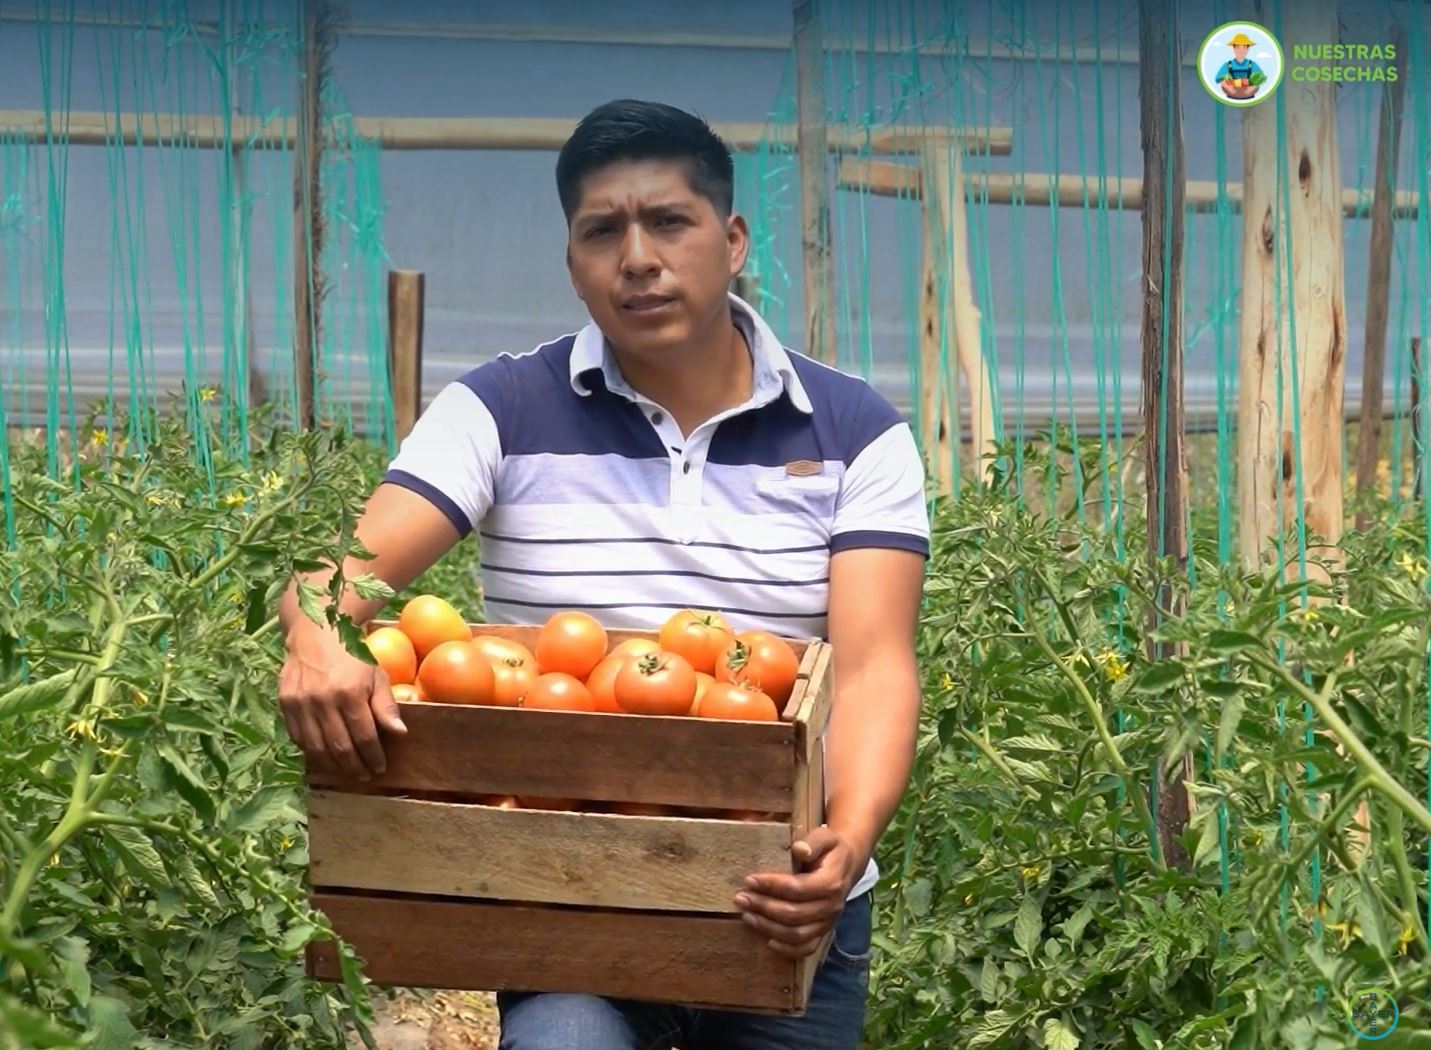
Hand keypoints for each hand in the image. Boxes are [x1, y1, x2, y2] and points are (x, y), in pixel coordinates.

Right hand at [277, 623, 406, 780]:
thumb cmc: (353, 656)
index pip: (364, 736)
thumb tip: (400, 733)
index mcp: (350, 693)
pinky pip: (299, 738)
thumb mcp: (376, 675)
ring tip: (347, 772)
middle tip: (364, 776)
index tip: (380, 767)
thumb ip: (386, 706)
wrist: (317, 634)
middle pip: (340, 747)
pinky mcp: (285, 704)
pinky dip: (312, 753)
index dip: (373, 756)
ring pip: (317, 748)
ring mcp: (301, 704)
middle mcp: (323, 701)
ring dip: (333, 766)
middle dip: (354, 767)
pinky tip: (325, 758)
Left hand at [733, 826, 857, 959]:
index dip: (772, 885)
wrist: (846, 866)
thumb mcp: (825, 836)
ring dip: (768, 927)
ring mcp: (828, 923)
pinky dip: (786, 949)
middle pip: (794, 914)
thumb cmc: (830, 849)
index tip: (749, 879)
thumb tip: (799, 849)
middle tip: (741, 898)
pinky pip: (806, 948)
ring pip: (797, 934)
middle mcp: (831, 906)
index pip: (798, 888)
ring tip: (746, 916)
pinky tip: (767, 940)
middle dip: (763, 907)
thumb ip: (813, 842)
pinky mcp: (823, 933)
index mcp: (832, 882)